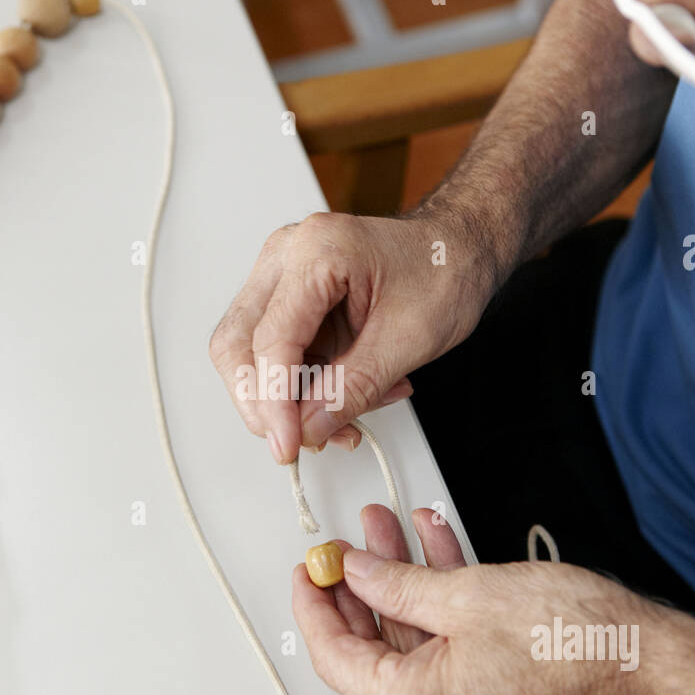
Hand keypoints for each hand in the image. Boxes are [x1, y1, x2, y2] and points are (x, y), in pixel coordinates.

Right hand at [209, 212, 492, 463]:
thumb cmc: (443, 270)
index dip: (275, 403)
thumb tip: (308, 428)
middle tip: (300, 441)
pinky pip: (276, 354)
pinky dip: (303, 388)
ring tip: (343, 420)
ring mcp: (281, 275)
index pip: (271, 340)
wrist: (456, 248)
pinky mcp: (289, 298)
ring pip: (248, 354)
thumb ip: (353, 387)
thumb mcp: (409, 339)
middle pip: (237, 345)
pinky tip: (346, 397)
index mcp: (316, 251)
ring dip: (287, 401)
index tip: (290, 445)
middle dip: (264, 405)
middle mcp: (286, 256)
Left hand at [292, 505, 656, 694]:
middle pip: (371, 648)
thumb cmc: (576, 645)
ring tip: (389, 528)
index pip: (336, 657)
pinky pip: (446, 646)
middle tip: (346, 543)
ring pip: (411, 639)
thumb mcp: (467, 595)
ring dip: (400, 580)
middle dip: (359, 583)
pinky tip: (433, 549)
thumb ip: (396, 583)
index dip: (315, 604)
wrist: (652, 666)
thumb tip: (356, 571)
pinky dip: (437, 599)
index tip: (309, 567)